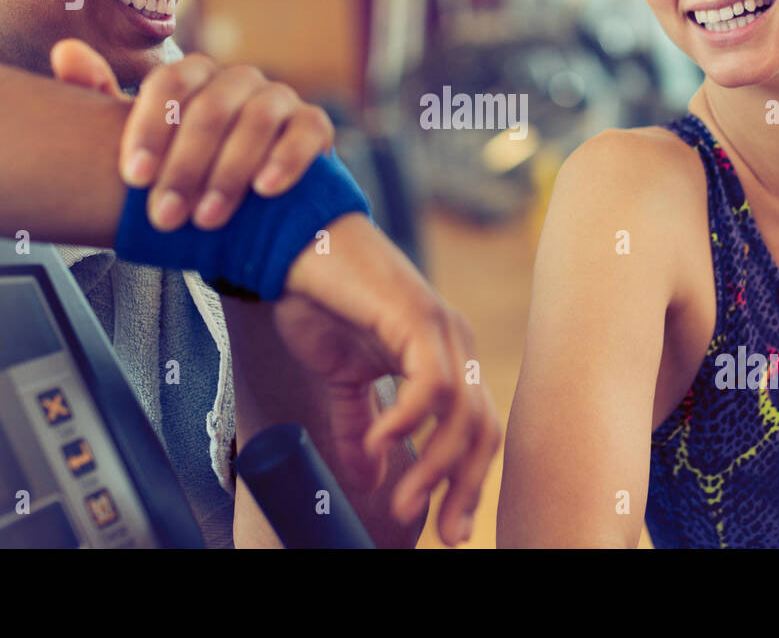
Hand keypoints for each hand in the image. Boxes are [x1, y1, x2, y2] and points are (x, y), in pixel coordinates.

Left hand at [50, 39, 333, 231]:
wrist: (251, 211)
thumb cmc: (189, 173)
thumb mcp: (144, 144)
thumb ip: (101, 99)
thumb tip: (64, 52)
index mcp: (195, 76)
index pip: (170, 82)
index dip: (150, 128)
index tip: (131, 177)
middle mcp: (238, 80)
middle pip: (211, 107)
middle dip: (184, 167)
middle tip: (164, 217)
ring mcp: (280, 99)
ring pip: (255, 120)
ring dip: (227, 174)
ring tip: (206, 219)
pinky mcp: (314, 125)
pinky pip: (305, 133)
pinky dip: (285, 160)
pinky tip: (264, 191)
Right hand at [282, 212, 500, 546]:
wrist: (294, 246)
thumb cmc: (321, 300)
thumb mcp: (342, 377)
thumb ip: (363, 426)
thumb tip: (371, 480)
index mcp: (444, 358)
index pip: (477, 432)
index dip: (468, 483)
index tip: (449, 531)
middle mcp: (454, 343)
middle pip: (483, 430)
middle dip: (465, 488)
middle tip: (441, 532)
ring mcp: (439, 328)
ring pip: (461, 413)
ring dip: (435, 466)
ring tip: (404, 501)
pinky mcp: (414, 315)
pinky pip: (428, 383)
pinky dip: (407, 422)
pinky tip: (380, 444)